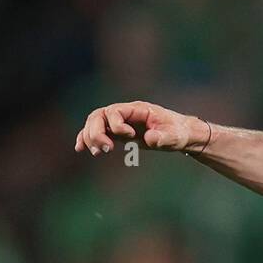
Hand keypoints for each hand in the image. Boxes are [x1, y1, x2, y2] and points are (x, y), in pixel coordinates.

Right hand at [74, 101, 208, 155]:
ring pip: (95, 124)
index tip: (130, 137)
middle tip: (106, 149)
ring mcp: (120, 122)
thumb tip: (149, 139)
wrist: (181, 135)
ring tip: (97, 153)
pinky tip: (80, 149)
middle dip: (97, 132)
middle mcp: (125, 113)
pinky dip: (87, 139)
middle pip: (99, 116)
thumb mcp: (175, 136)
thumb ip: (164, 137)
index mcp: (138, 109)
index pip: (115, 111)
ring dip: (90, 137)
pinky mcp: (119, 133)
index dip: (116, 124)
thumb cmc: (179, 133)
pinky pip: (98, 132)